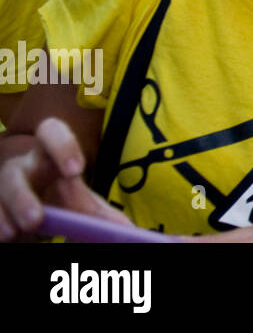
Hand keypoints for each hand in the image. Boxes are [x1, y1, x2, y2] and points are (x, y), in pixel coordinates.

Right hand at [0, 118, 131, 240]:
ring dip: (4, 213)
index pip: (51, 132)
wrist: (24, 204)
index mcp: (49, 156)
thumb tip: (126, 230)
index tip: (75, 170)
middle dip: (22, 195)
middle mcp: (21, 168)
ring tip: (12, 233)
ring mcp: (0, 186)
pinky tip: (4, 235)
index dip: (62, 146)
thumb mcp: (77, 201)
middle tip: (36, 219)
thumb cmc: (56, 195)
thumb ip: (99, 213)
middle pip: (14, 171)